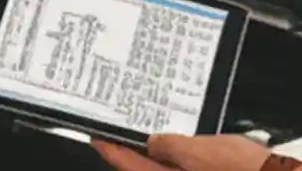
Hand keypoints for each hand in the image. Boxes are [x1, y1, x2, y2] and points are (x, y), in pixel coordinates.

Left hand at [93, 134, 271, 170]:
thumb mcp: (204, 151)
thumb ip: (172, 146)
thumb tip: (153, 142)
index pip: (130, 166)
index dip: (111, 149)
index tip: (98, 136)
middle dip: (134, 154)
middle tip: (121, 134)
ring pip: (167, 170)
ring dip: (158, 155)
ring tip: (152, 136)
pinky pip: (184, 170)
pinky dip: (179, 158)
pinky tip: (184, 147)